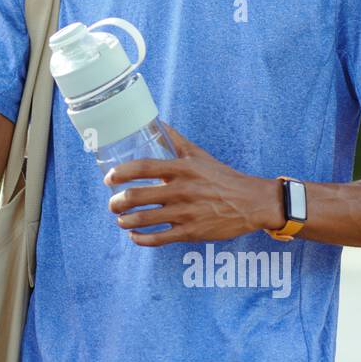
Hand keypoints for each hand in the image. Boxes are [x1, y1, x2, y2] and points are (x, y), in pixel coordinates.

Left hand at [103, 122, 280, 246]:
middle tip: (112, 204)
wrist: (252, 202)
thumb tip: (157, 122)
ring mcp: (185, 213)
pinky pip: (159, 239)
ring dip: (125, 221)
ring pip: (144, 219)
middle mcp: (181, 190)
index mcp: (182, 168)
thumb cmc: (222, 177)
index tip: (109, 178)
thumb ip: (176, 140)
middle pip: (137, 196)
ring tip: (120, 220)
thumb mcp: (199, 155)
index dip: (120, 173)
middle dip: (116, 202)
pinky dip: (141, 239)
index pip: (143, 167)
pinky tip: (135, 236)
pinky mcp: (191, 232)